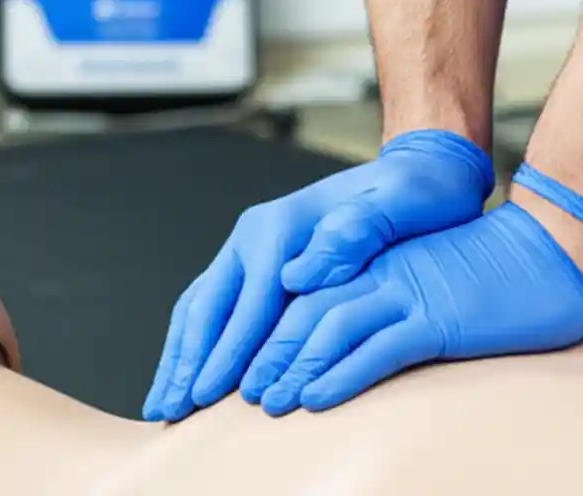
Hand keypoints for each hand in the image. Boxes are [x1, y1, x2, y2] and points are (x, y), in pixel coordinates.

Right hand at [142, 129, 493, 421]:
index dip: (230, 351)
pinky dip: (196, 343)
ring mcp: (252, 247)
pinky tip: (188, 374)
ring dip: (181, 356)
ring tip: (164, 404)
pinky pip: (214, 306)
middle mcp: (257, 234)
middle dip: (188, 361)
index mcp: (284, 225)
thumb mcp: (400, 205)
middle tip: (169, 411)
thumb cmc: (416, 195)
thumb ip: (354, 233)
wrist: (419, 171)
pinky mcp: (258, 262)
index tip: (210, 395)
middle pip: (210, 304)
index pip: (250, 301)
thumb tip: (296, 275)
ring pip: (201, 306)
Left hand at [239, 201, 582, 415]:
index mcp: (376, 263)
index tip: (237, 364)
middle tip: (229, 390)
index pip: (302, 295)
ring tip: (262, 400)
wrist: (555, 248)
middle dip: (259, 353)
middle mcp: (382, 274)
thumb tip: (338, 323)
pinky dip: (340, 374)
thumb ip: (383, 293)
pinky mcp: (438, 319)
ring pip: (328, 329)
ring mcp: (408, 293)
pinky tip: (315, 399)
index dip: (264, 330)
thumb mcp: (428, 276)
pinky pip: (378, 348)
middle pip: (302, 312)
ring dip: (290, 367)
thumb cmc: (496, 269)